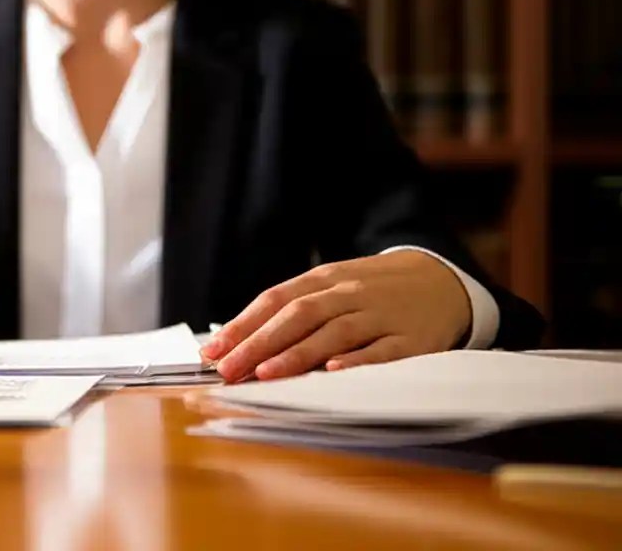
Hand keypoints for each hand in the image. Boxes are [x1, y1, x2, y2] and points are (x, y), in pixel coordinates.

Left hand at [200, 250, 470, 381]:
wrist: (441, 280)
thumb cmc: (371, 291)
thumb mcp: (332, 287)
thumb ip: (291, 310)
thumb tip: (237, 339)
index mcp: (324, 280)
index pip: (276, 300)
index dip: (243, 325)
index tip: (213, 351)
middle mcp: (348, 294)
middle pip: (299, 316)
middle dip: (259, 343)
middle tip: (229, 369)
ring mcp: (380, 315)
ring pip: (335, 332)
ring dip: (298, 353)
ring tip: (267, 373)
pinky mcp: (411, 339)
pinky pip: (382, 351)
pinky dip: (358, 360)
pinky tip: (334, 370)